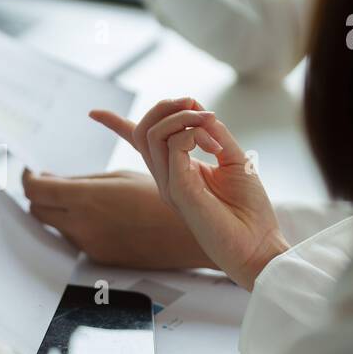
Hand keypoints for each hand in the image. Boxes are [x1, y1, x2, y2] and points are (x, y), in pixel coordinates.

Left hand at [22, 169, 211, 269]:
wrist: (187, 235)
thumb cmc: (161, 197)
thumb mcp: (119, 176)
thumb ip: (80, 180)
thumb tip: (48, 178)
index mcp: (86, 199)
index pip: (36, 190)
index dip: (29, 179)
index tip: (32, 172)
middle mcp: (82, 225)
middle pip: (38, 210)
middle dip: (38, 195)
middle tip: (48, 182)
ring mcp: (89, 245)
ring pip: (56, 226)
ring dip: (57, 211)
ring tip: (80, 197)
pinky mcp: (98, 258)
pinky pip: (75, 239)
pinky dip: (75, 225)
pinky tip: (97, 215)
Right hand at [90, 100, 289, 290]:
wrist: (258, 246)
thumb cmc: (249, 210)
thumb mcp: (235, 160)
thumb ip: (216, 135)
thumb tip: (202, 113)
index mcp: (177, 171)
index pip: (141, 145)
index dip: (115, 126)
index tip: (94, 114)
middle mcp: (166, 177)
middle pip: (144, 130)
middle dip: (166, 107)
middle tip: (197, 107)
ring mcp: (168, 184)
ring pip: (153, 134)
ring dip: (183, 116)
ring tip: (210, 122)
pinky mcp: (178, 190)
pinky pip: (175, 146)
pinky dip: (194, 133)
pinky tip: (214, 145)